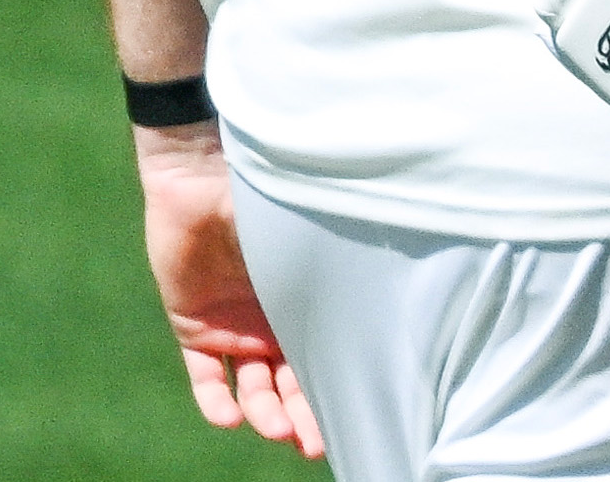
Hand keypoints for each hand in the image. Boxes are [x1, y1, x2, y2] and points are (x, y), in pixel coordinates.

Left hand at [133, 121, 323, 459]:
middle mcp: (275, 318)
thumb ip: (344, 262)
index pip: (325, 358)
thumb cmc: (276, 191)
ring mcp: (234, 324)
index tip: (349, 423)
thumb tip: (416, 281)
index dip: (334, 394)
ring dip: (264, 411)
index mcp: (311, 299)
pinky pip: (204, 373)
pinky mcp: (193, 321)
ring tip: (272, 427)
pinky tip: (229, 417)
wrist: (208, 166)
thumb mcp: (318, 233)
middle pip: (291, 383)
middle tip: (311, 443)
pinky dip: (215, 399)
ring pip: (252, 386)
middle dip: (302, 416)